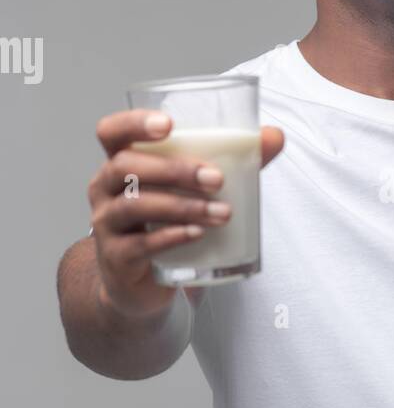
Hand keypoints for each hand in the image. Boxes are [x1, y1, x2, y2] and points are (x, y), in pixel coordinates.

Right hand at [88, 108, 284, 318]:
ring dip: (183, 206)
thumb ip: (232, 162)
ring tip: (222, 212)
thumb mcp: (192, 190)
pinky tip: (198, 234)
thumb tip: (274, 136)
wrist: (141, 283)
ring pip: (135, 206)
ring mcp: (106, 225)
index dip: (133, 123)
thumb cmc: (166, 223)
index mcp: (121, 163)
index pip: (111, 132)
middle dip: (174, 170)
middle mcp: (104, 189)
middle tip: (217, 179)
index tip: (168, 125)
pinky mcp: (116, 258)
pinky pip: (140, 244)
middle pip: (126, 167)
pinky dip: (172, 237)